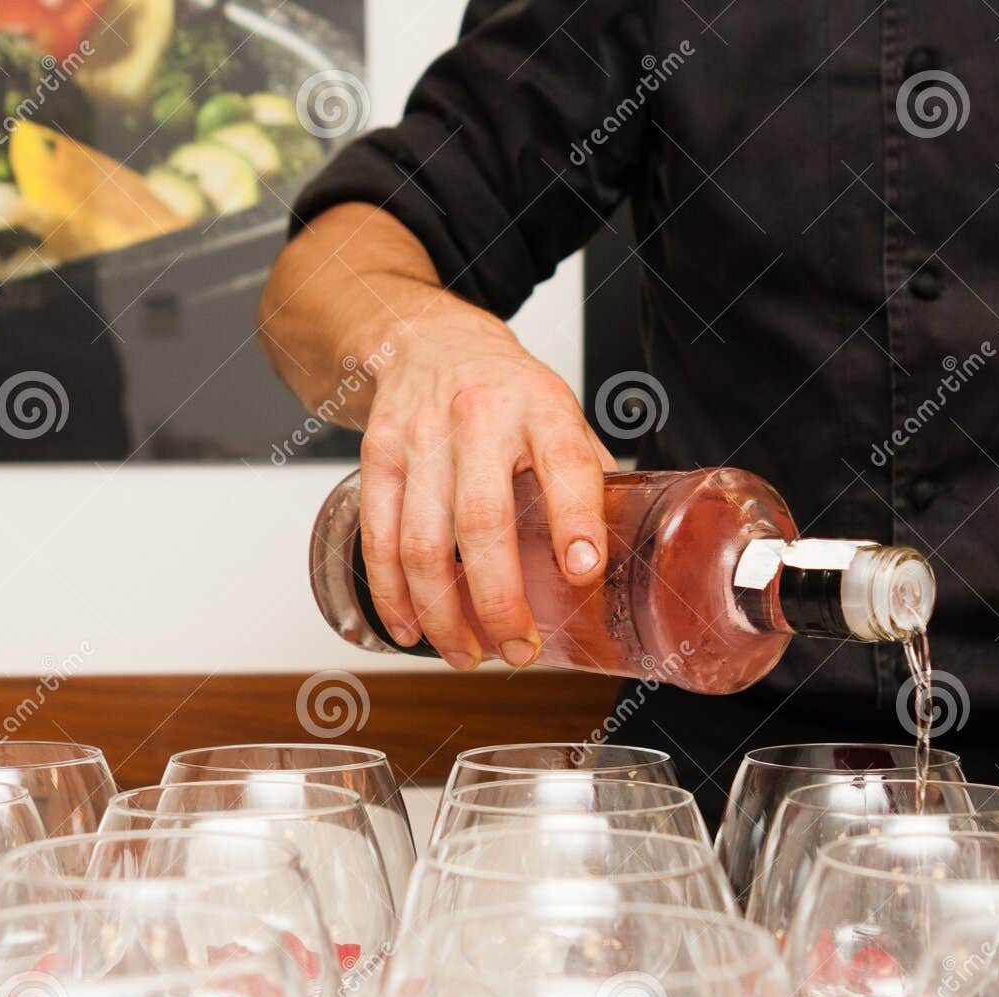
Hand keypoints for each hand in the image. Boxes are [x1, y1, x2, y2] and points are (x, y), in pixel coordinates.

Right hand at [359, 300, 615, 670]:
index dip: (576, 521)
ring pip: (422, 544)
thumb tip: (622, 560)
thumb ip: (587, 480)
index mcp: (540, 407)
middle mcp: (478, 419)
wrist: (426, 340)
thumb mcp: (560, 413)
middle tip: (520, 650)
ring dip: (444, 614)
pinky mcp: (376, 457)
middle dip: (500, 600)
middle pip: (482, 522)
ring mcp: (420, 439)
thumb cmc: (504, 390)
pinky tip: (412, 630)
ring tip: (468, 654)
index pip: (564, 463)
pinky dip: (393, 596)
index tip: (584, 572)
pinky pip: (379, 540)